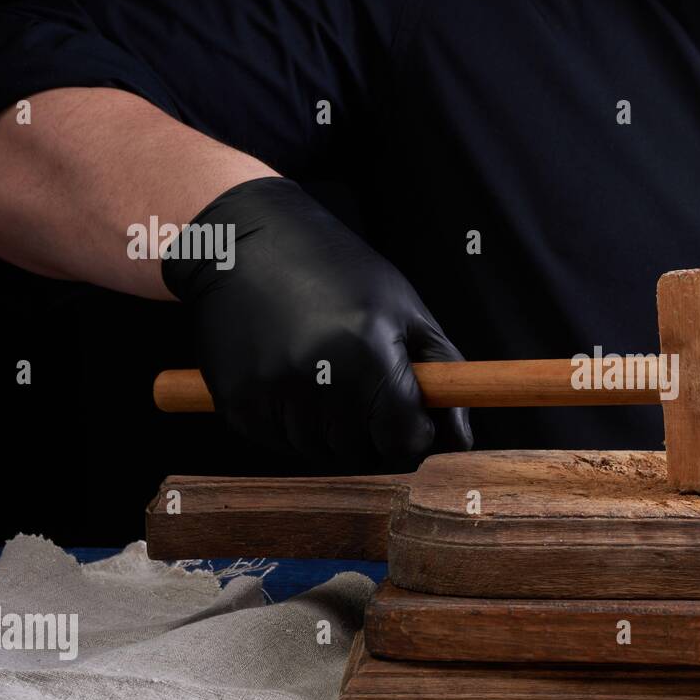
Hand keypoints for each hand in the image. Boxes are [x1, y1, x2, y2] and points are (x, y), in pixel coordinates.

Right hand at [162, 177, 471, 468]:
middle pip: (365, 455)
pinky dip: (296, 428)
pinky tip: (294, 382)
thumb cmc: (335, 272)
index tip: (413, 421)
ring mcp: (273, 396)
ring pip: (323, 455)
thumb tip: (461, 438)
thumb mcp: (404, 309)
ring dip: (335, 434)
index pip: (406, 442)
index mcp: (367, 353)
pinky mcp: (239, 406)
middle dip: (376, 436)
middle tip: (367, 393)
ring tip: (328, 380)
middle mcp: (318, 379)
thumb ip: (443, 372)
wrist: (241, 244)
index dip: (418, 438)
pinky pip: (283, 446)